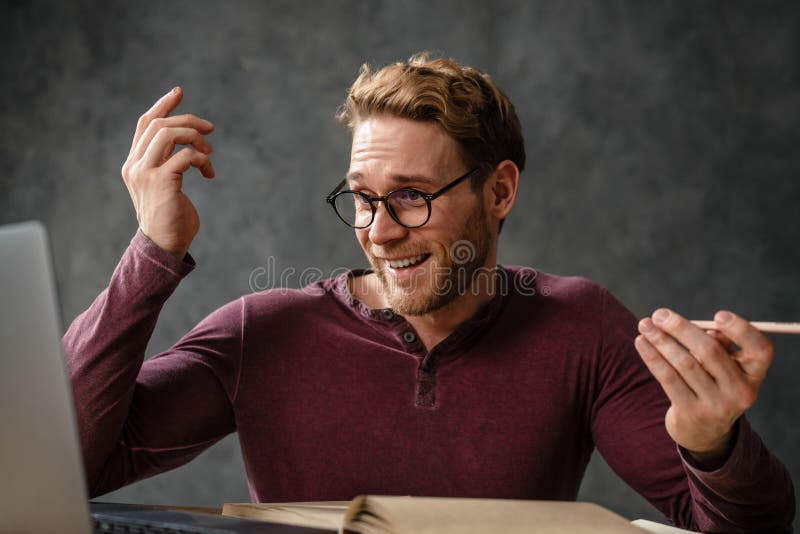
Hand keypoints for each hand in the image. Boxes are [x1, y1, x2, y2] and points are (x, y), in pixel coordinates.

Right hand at [121, 87, 215, 259]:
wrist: (165, 246)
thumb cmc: (172, 218)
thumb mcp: (166, 184)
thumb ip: (168, 163)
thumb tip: (189, 144)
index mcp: (133, 163)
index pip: (145, 124)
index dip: (162, 105)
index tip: (179, 91)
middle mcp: (134, 165)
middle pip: (159, 124)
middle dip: (189, 121)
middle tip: (210, 129)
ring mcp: (145, 173)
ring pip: (169, 133)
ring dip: (195, 137)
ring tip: (210, 153)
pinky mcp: (161, 181)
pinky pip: (186, 156)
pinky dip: (202, 159)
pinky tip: (209, 173)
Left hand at [634, 309, 773, 467]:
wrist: (704, 432)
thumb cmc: (713, 385)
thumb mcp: (724, 368)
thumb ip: (718, 346)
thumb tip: (697, 326)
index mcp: (754, 374)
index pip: (761, 350)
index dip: (742, 330)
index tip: (718, 315)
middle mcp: (740, 391)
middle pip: (711, 351)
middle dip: (681, 328)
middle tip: (659, 314)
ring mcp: (716, 404)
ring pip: (685, 363)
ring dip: (661, 340)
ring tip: (644, 325)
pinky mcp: (691, 412)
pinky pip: (668, 378)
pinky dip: (653, 357)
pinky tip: (641, 342)